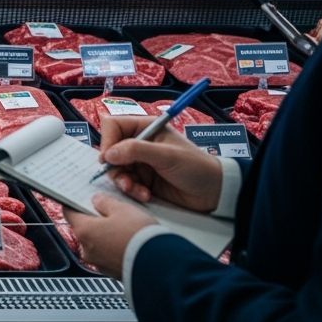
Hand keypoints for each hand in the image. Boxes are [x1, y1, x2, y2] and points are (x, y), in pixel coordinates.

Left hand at [65, 194, 157, 279]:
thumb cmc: (139, 236)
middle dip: (96, 220)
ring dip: (107, 235)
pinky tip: (131, 242)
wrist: (161, 266)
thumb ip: (105, 202)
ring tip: (126, 228)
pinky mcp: (113, 273)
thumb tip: (97, 200)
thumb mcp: (123, 209)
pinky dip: (116, 249)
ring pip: (98, 244)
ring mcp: (100, 264)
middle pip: (85, 229)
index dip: (74, 203)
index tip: (81, 198)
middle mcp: (87, 250)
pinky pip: (110, 256)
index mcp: (84, 231)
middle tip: (111, 212)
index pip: (69, 212)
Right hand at [99, 115, 223, 211]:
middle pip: (110, 151)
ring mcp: (140, 162)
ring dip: (123, 182)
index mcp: (145, 128)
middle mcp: (140, 143)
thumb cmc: (195, 167)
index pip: (113, 127)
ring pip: (116, 169)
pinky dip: (132, 191)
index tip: (109, 159)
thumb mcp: (166, 156)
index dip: (108, 141)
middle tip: (124, 180)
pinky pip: (125, 183)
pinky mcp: (142, 180)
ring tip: (137, 190)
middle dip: (115, 167)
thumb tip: (108, 154)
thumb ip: (136, 151)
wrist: (213, 193)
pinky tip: (145, 195)